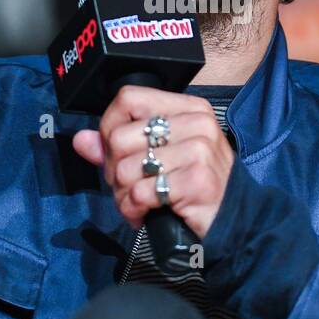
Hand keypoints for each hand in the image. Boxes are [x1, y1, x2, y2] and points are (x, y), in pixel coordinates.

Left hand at [72, 85, 233, 237]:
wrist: (235, 220)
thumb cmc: (196, 186)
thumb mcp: (161, 158)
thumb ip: (119, 147)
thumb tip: (82, 140)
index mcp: (188, 108)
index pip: (129, 98)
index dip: (109, 126)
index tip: (113, 152)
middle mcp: (196, 123)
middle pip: (120, 137)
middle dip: (114, 171)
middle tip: (127, 187)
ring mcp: (199, 150)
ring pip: (127, 168)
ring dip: (123, 196)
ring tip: (137, 204)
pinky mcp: (197, 180)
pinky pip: (141, 192)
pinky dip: (135, 210)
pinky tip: (145, 214)